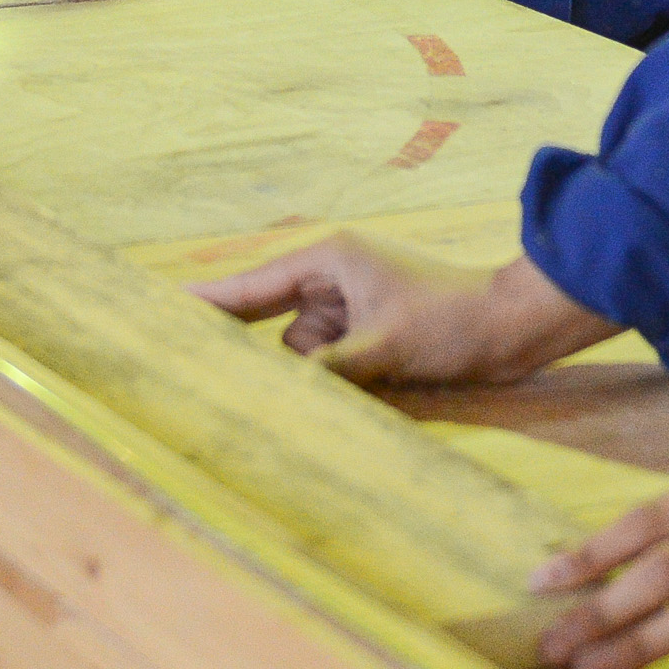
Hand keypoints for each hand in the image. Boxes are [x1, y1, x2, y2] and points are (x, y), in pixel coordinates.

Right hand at [191, 238, 611, 386]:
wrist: (512, 330)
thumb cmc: (453, 321)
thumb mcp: (385, 346)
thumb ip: (329, 369)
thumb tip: (282, 393)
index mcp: (329, 263)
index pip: (250, 287)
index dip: (204, 301)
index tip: (156, 307)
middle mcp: (331, 285)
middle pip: (264, 321)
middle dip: (238, 347)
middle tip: (190, 370)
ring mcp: (347, 314)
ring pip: (295, 355)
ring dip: (294, 378)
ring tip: (289, 395)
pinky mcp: (365, 341)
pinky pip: (323, 369)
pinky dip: (320, 387)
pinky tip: (314, 405)